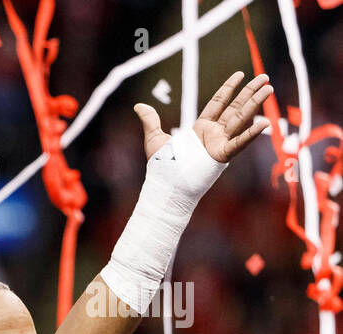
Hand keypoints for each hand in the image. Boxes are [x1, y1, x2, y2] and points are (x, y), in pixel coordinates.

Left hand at [133, 71, 271, 161]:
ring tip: (269, 88)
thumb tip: (138, 106)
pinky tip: (265, 122)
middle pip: (236, 107)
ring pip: (241, 119)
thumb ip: (150, 121)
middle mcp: (214, 134)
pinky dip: (251, 134)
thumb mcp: (155, 138)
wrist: (165, 186)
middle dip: (250, 92)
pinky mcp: (222, 156)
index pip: (218, 103)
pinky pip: (240, 143)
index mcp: (201, 128)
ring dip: (256, 104)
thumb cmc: (162, 166)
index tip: (239, 73)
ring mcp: (220, 144)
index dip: (228, 88)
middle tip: (265, 76)